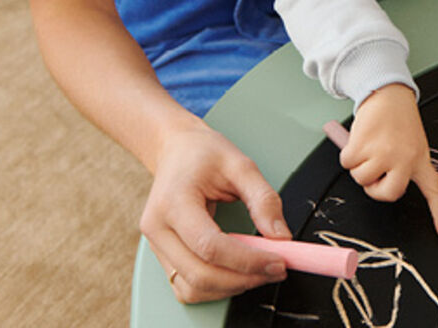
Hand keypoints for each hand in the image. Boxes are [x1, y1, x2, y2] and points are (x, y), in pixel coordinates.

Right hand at [140, 123, 291, 303]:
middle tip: (275, 269)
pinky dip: (215, 287)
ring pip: (191, 288)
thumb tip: (280, 236)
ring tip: (260, 271)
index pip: (210, 246)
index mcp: (174, 202)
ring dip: (230, 287)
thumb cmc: (202, 152)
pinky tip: (237, 272)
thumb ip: (263, 199)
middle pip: (199, 274)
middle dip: (243, 278)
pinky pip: (186, 286)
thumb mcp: (240, 164)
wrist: (177, 149)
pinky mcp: (163, 255)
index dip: (247, 260)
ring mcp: (156, 245)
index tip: (277, 261)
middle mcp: (158, 228)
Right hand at [341, 84, 437, 237]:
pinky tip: (359, 138)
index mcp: (420, 159)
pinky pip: (347, 163)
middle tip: (373, 170)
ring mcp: (384, 153)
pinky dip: (347, 153)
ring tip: (369, 144)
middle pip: (387, 194)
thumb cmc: (397, 119)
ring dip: (359, 164)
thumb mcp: (410, 141)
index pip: (434, 191)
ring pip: (361, 178)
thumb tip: (374, 184)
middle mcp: (405, 159)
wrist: (387, 92)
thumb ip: (400, 164)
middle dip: (374, 187)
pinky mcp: (364, 145)